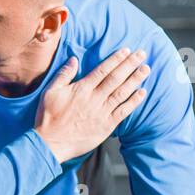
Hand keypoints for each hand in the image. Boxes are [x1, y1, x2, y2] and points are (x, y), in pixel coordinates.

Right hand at [34, 48, 149, 163]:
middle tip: (142, 54)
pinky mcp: (106, 126)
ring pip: (122, 92)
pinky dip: (134, 102)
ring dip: (135, 80)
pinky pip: (123, 111)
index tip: (127, 51)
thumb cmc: (48, 118)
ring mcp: (102, 112)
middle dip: (130, 64)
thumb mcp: (50, 92)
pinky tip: (142, 93)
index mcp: (81, 89)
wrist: (50, 143)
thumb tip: (74, 60)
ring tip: (146, 69)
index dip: (116, 59)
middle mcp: (94, 98)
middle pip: (116, 78)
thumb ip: (63, 75)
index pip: (103, 70)